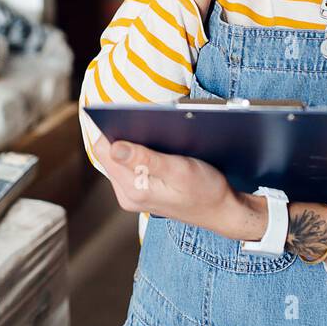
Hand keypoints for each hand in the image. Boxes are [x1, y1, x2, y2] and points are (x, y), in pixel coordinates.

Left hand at [91, 133, 259, 239]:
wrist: (222, 211)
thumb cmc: (206, 190)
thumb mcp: (179, 170)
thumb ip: (146, 159)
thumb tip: (114, 146)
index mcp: (134, 189)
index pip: (104, 150)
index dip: (110, 128)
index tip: (126, 115)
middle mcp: (127, 194)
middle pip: (109, 154)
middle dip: (124, 136)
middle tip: (147, 125)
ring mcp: (132, 195)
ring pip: (119, 159)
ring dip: (132, 145)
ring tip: (154, 137)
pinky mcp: (140, 192)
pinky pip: (130, 167)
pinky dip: (139, 155)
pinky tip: (156, 150)